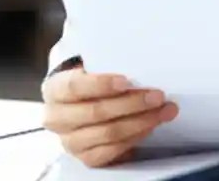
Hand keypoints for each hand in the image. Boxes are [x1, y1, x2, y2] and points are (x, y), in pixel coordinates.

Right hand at [41, 66, 179, 167]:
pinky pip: (114, 150)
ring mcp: (70, 142)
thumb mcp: (88, 68)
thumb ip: (104, 64)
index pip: (74, 86)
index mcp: (55, 90)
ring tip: (163, 111)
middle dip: (132, 103)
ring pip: (108, 133)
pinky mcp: (87, 158)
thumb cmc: (88, 82)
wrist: (78, 106)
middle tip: (157, 96)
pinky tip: (150, 126)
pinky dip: (135, 137)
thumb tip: (138, 60)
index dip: (100, 84)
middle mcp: (57, 118)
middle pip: (96, 112)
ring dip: (141, 121)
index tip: (126, 80)